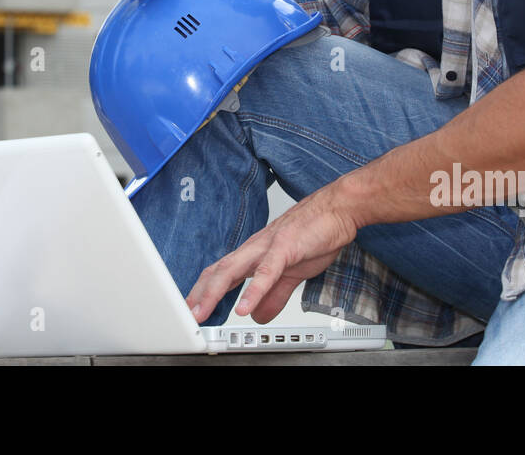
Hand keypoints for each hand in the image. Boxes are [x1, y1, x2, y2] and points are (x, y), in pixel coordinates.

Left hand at [185, 180, 360, 324]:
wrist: (338, 208)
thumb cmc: (314, 232)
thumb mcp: (293, 273)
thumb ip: (275, 295)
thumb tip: (259, 314)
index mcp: (254, 254)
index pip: (221, 274)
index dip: (203, 291)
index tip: (191, 310)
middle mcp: (255, 249)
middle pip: (219, 272)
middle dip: (199, 294)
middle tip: (186, 316)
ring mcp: (268, 246)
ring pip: (234, 270)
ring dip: (215, 292)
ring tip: (202, 312)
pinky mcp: (285, 247)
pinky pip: (266, 272)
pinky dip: (253, 291)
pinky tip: (244, 307)